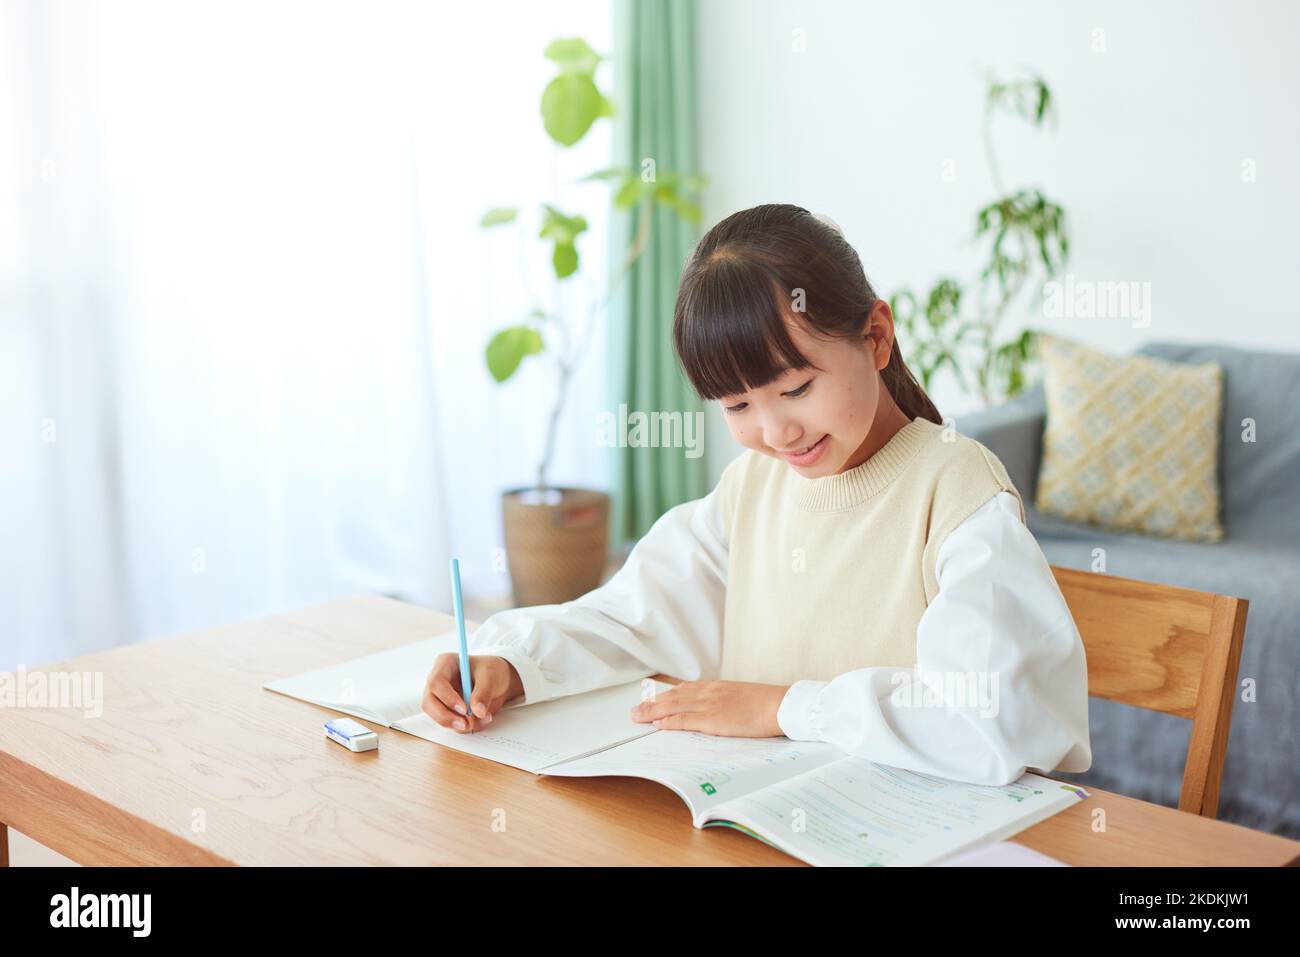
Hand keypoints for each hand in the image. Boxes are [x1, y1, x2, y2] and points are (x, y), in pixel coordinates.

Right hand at [421, 653, 523, 732]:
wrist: (499, 682)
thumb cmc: (492, 671)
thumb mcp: (491, 677)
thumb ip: (483, 693)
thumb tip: (477, 711)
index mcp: (445, 664)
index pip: (436, 682)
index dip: (447, 697)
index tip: (464, 709)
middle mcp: (438, 682)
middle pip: (429, 702)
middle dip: (445, 716)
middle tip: (465, 724)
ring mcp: (440, 698)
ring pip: (437, 716)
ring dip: (459, 723)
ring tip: (483, 718)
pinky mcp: (448, 711)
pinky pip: (451, 724)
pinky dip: (466, 727)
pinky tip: (481, 720)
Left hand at [629, 680, 789, 737]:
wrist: (778, 704)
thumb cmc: (766, 703)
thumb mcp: (743, 697)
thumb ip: (727, 701)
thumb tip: (722, 709)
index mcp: (716, 687)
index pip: (685, 690)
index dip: (666, 696)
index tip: (653, 699)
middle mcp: (708, 692)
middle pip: (673, 697)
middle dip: (652, 704)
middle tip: (635, 710)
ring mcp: (709, 705)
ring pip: (673, 707)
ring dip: (652, 712)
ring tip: (637, 716)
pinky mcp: (712, 719)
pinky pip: (685, 720)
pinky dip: (669, 721)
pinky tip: (658, 724)